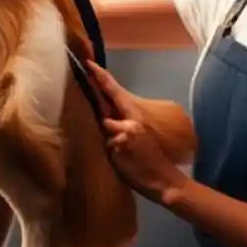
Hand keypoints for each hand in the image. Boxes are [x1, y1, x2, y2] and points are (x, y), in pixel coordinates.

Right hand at [85, 60, 188, 205]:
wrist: (164, 184)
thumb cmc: (144, 167)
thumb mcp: (126, 148)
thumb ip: (115, 131)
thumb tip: (104, 120)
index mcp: (131, 116)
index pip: (113, 91)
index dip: (100, 77)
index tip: (88, 62)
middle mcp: (131, 118)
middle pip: (112, 97)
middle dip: (99, 86)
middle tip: (82, 74)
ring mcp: (132, 128)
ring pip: (112, 109)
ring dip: (100, 100)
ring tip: (84, 94)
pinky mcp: (130, 139)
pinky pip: (113, 122)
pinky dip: (104, 116)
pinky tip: (95, 119)